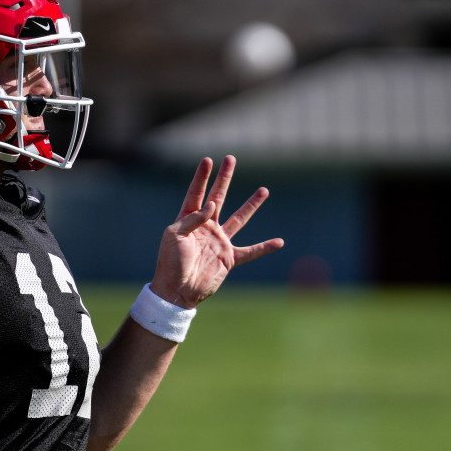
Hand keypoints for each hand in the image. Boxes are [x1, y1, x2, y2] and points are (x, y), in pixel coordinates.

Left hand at [150, 155, 283, 308]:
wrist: (178, 290)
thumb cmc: (171, 263)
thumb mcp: (175, 235)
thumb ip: (193, 218)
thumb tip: (212, 205)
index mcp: (188, 220)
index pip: (196, 193)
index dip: (202, 177)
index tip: (208, 160)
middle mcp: (206, 227)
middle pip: (218, 197)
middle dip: (224, 178)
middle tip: (231, 159)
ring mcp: (219, 242)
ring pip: (239, 219)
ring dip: (251, 205)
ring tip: (264, 189)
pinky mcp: (229, 258)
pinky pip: (251, 251)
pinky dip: (265, 247)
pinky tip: (279, 242)